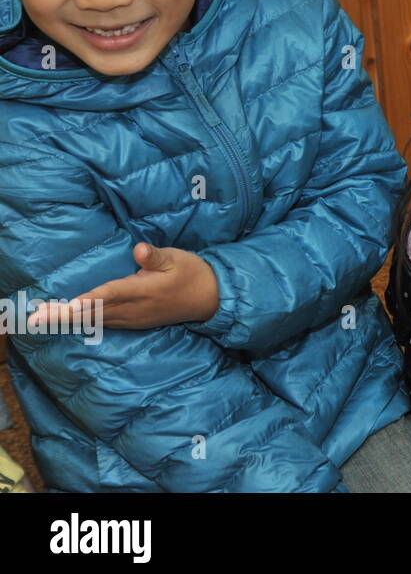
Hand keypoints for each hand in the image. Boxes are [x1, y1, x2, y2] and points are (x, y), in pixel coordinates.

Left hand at [28, 242, 218, 330]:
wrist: (210, 299)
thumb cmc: (192, 273)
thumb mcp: (178, 258)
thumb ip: (156, 257)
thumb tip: (139, 250)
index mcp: (145, 291)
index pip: (111, 294)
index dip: (89, 300)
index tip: (69, 306)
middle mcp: (135, 309)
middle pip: (95, 312)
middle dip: (65, 314)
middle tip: (37, 317)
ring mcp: (134, 319)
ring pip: (96, 320)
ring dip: (69, 320)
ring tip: (43, 318)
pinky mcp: (134, 322)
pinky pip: (103, 323)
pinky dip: (83, 322)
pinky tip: (69, 320)